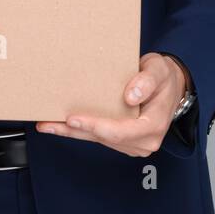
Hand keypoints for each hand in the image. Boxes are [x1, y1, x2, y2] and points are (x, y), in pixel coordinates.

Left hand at [35, 52, 189, 156]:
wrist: (169, 86)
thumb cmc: (162, 76)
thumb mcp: (159, 70)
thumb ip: (147, 81)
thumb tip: (131, 97)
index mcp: (153, 126)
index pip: (121, 131)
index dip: (96, 126)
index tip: (73, 118)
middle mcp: (143, 141)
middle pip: (103, 138)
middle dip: (75, 131)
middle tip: (48, 124)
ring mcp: (132, 143)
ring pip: (97, 140)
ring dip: (71, 133)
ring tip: (46, 125)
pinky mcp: (122, 141)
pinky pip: (98, 137)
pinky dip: (78, 131)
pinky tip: (59, 126)